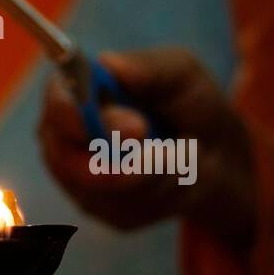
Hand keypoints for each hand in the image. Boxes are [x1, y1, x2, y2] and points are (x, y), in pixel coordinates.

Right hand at [37, 47, 254, 242]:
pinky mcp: (97, 208)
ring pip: (101, 190)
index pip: (58, 105)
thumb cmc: (188, 102)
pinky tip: (171, 178)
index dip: (85, 118)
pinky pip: (122, 211)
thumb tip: (109, 63)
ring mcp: (74, 177)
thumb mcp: (180, 73)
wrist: (215, 154)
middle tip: (166, 155)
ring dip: (152, 176)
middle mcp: (62, 135)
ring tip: (178, 156)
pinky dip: (158, 196)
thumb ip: (147, 67)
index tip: (135, 127)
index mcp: (73, 92)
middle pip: (66, 160)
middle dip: (120, 164)